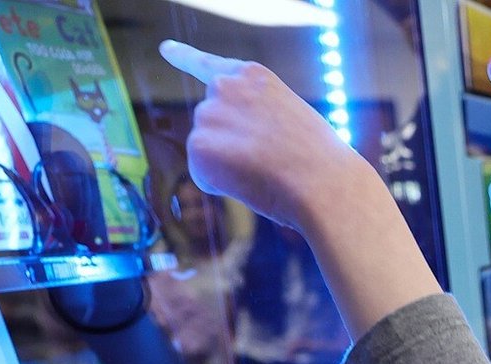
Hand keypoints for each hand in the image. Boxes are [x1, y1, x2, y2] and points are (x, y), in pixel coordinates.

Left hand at [160, 42, 368, 234]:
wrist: (325, 185)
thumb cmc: (322, 161)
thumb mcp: (293, 119)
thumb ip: (258, 119)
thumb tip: (231, 148)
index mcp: (252, 76)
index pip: (210, 65)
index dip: (185, 57)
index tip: (166, 50)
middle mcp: (224, 86)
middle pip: (212, 124)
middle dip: (231, 146)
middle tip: (271, 160)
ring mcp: (209, 114)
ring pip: (208, 151)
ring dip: (231, 168)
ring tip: (268, 170)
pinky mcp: (199, 145)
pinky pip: (204, 177)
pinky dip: (224, 187)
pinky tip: (251, 183)